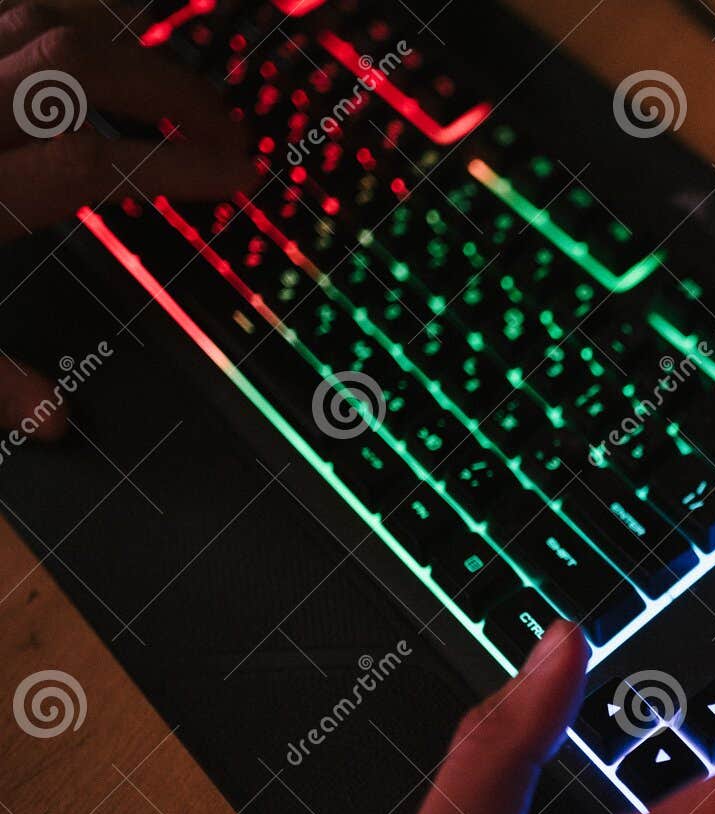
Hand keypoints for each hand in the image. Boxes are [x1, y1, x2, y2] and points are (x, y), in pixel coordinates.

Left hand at [0, 1, 256, 438]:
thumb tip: (57, 424)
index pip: (98, 159)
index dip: (182, 162)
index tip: (243, 177)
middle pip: (84, 64)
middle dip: (175, 89)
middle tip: (230, 128)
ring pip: (44, 24)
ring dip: (124, 49)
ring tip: (171, 90)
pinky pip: (3, 14)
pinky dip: (55, 26)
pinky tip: (81, 59)